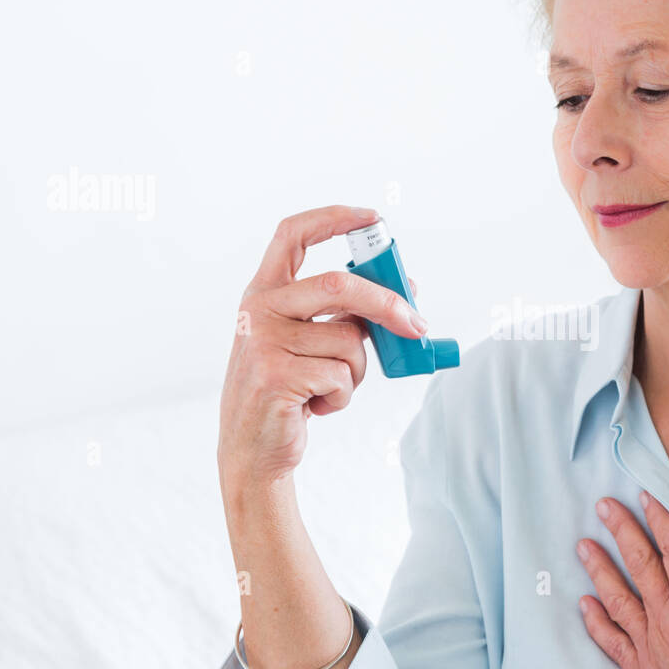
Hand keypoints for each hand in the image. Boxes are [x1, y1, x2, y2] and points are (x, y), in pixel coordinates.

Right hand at [218, 205, 425, 491]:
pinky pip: (341, 376)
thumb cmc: (288, 392)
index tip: (372, 218)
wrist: (251, 449)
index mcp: (264, 292)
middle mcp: (257, 309)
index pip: (292, 234)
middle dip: (388, 304)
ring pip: (348, 341)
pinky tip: (314, 407)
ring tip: (327, 388)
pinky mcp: (275, 376)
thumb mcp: (309, 343)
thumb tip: (407, 290)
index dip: (334, 218)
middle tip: (418, 326)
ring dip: (356, 372)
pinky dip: (342, 397)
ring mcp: (262, 342)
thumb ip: (345, 314)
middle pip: (339, 285)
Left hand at [576, 489, 668, 668]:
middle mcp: (668, 619)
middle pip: (639, 564)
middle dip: (620, 530)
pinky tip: (584, 605)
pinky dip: (597, 622)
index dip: (658, 518)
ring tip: (582, 546)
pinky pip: (613, 642)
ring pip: (618, 598)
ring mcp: (652, 645)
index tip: (643, 496)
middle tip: (602, 506)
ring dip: (599, 570)